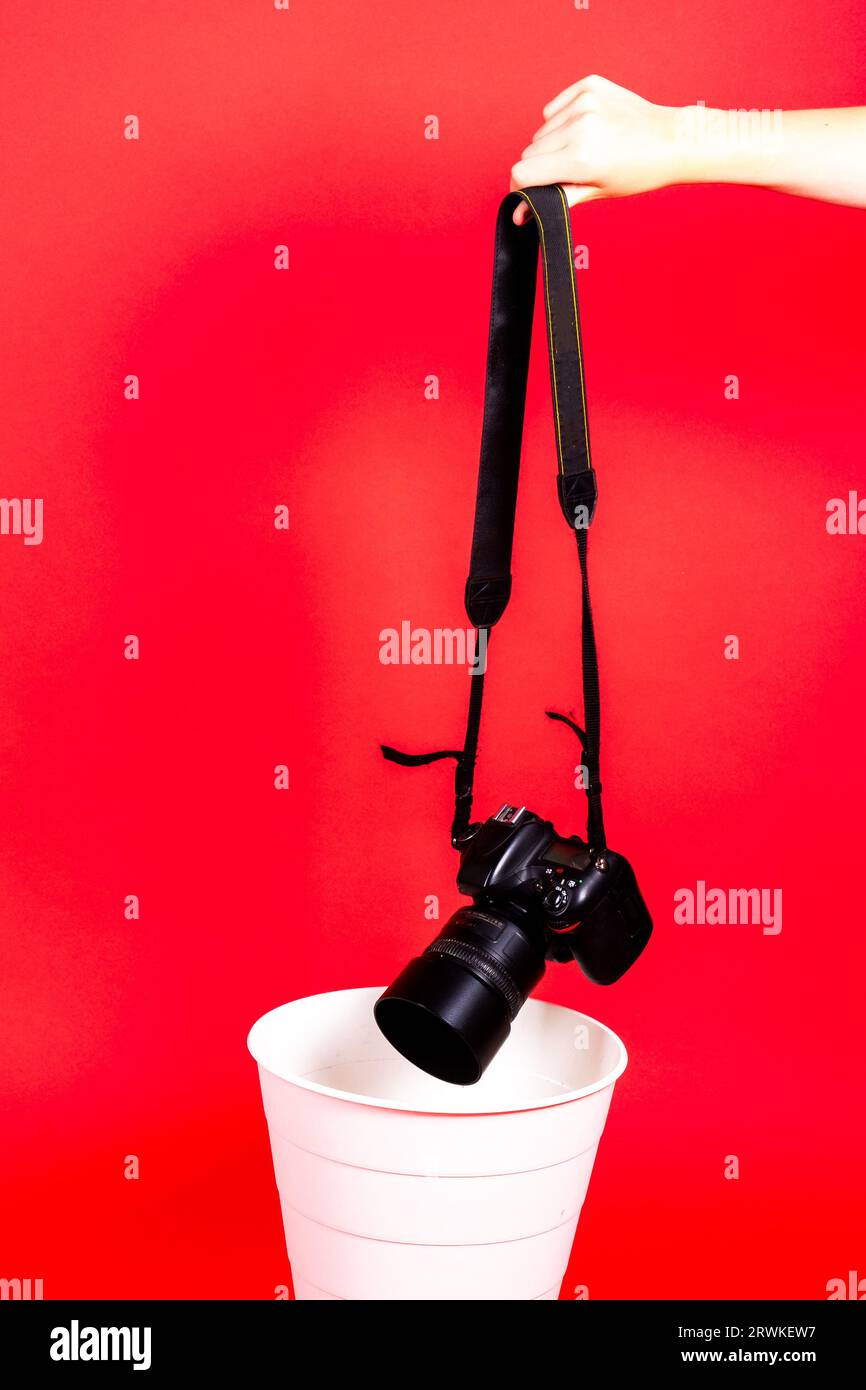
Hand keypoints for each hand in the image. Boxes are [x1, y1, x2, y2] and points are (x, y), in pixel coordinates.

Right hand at [510, 75, 682, 222]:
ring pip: (541, 131)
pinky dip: (560, 120)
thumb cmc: (638, 172)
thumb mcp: (596, 192)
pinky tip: (584, 128)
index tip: (528, 192)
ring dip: (552, 145)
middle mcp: (579, 126)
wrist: (671, 139)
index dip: (521, 186)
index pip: (522, 172)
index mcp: (580, 158)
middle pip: (530, 152)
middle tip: (566, 174)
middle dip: (540, 167)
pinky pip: (554, 108)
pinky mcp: (589, 85)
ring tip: (582, 150)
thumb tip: (519, 213)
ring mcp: (584, 102)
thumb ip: (554, 199)